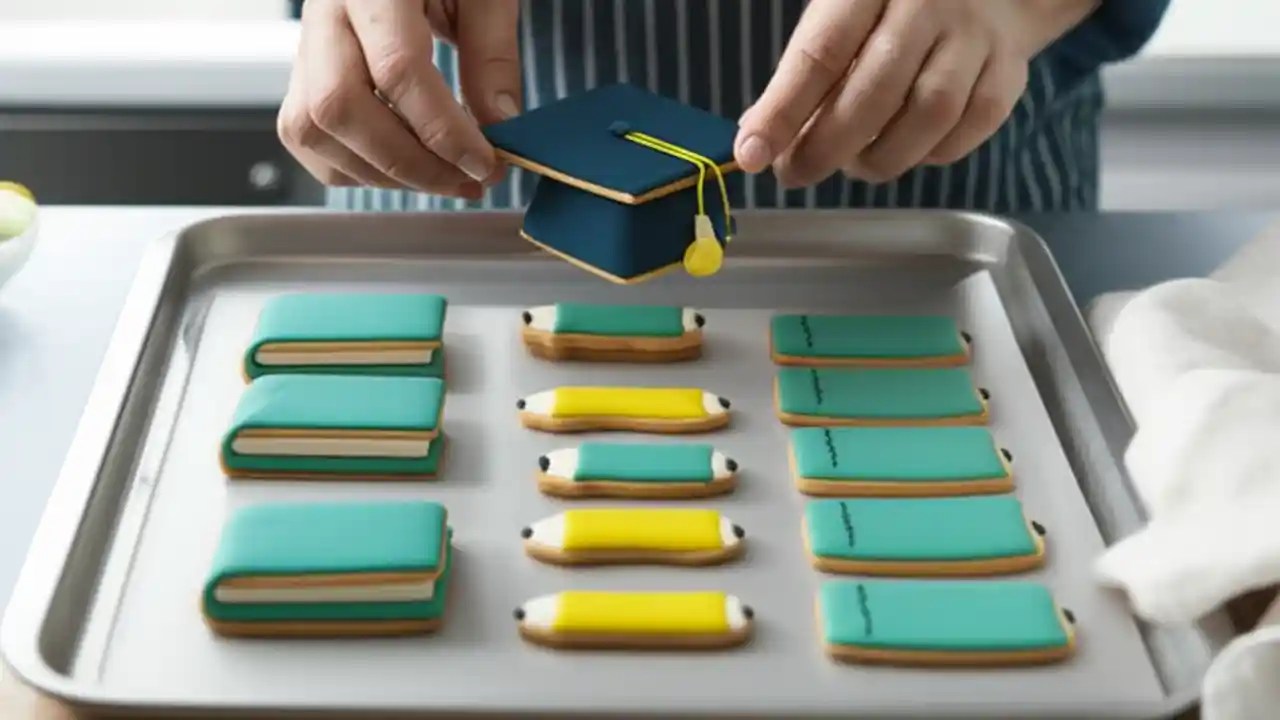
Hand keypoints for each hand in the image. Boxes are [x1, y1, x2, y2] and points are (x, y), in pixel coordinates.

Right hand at [278, 0, 521, 196]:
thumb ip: (492, 52)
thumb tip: (499, 126)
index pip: (396, 68)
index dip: (444, 130)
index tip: (486, 163)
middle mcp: (324, 11)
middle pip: (339, 106)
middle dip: (410, 163)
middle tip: (467, 181)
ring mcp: (306, 45)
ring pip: (313, 130)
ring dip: (384, 174)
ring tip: (443, 178)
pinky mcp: (302, 74)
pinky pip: (307, 139)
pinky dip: (356, 169)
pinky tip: (406, 168)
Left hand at [735, 0, 1098, 186]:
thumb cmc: (891, 6)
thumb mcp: (839, 15)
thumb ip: (804, 71)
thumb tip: (759, 137)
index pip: (821, 54)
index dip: (783, 111)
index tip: (751, 154)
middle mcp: (928, 2)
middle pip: (875, 92)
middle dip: (826, 147)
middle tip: (795, 174)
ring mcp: (976, 36)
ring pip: (929, 116)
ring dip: (881, 157)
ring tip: (853, 164)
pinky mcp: (1010, 69)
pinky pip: (969, 129)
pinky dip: (931, 155)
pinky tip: (906, 151)